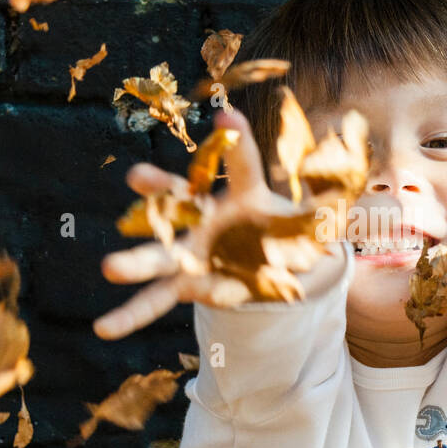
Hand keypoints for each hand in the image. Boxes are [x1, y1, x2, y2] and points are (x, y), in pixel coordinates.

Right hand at [92, 105, 340, 339]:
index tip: (229, 119)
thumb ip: (322, 191)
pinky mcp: (190, 285)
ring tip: (110, 269)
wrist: (279, 269)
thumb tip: (340, 147)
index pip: (234, 165)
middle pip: (179, 202)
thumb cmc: (284, 231)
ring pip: (160, 257)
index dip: (234, 143)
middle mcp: (203, 220)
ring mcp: (193, 254)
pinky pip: (159, 300)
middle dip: (160, 192)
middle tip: (137, 175)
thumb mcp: (308, 216)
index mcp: (232, 194)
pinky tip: (105, 328)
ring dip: (137, 262)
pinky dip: (134, 313)